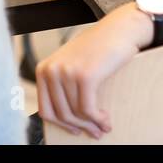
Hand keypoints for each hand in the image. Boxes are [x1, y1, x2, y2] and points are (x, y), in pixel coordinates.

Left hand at [35, 8, 149, 137]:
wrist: (119, 30)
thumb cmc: (97, 49)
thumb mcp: (71, 64)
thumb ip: (62, 85)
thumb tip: (65, 119)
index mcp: (43, 69)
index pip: (45, 110)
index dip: (61, 124)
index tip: (75, 130)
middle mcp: (51, 70)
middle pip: (61, 114)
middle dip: (80, 127)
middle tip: (95, 132)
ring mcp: (67, 72)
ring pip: (76, 114)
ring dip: (92, 125)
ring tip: (104, 126)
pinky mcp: (85, 76)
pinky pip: (88, 109)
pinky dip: (98, 119)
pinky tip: (106, 120)